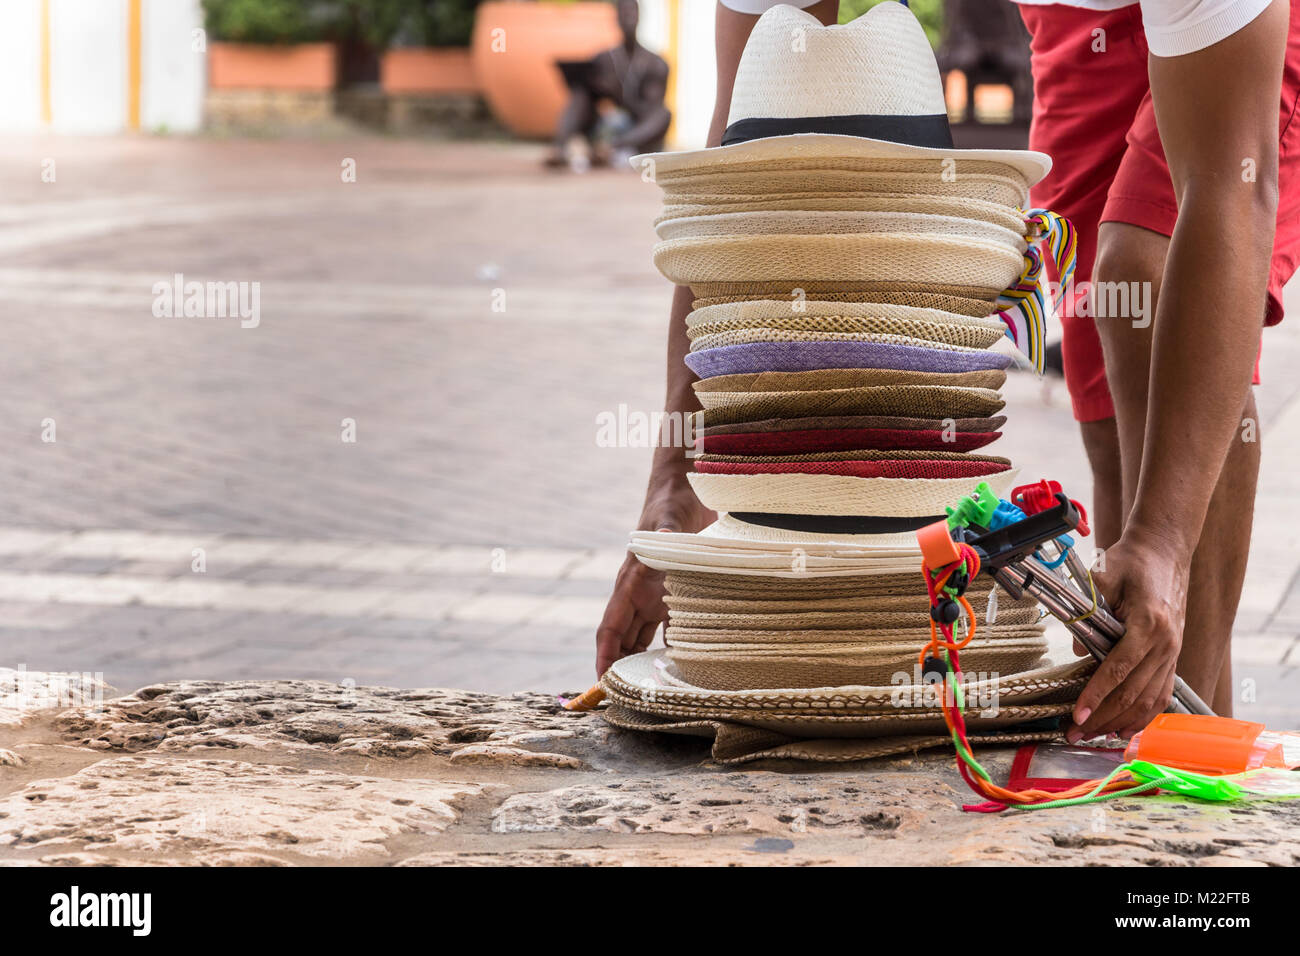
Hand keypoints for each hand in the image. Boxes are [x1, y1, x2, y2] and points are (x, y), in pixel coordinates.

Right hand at [594, 477, 714, 676]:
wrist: (686, 490)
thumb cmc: (670, 504)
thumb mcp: (666, 520)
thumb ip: (663, 533)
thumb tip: (660, 537)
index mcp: (630, 583)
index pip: (610, 628)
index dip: (604, 656)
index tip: (600, 682)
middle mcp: (640, 595)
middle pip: (625, 641)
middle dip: (621, 669)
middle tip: (626, 701)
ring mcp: (658, 595)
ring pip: (646, 638)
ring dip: (645, 662)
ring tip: (652, 691)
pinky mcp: (677, 592)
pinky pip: (672, 626)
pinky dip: (674, 645)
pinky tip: (685, 664)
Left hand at [1067, 529, 1189, 741]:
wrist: (1165, 551)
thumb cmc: (1132, 562)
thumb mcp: (1103, 580)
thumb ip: (1089, 614)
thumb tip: (1077, 654)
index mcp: (1149, 624)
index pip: (1118, 670)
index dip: (1097, 696)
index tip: (1078, 716)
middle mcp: (1166, 644)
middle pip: (1132, 692)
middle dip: (1102, 717)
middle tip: (1075, 734)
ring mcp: (1173, 652)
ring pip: (1148, 699)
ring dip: (1121, 722)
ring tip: (1094, 737)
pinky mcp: (1173, 656)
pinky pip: (1160, 694)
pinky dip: (1144, 715)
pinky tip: (1125, 729)